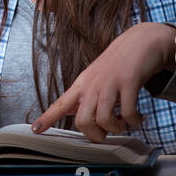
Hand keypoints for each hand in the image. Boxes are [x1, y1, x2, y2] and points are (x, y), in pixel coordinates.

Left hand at [31, 22, 175, 141]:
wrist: (140, 40)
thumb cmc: (117, 63)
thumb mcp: (95, 77)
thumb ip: (85, 95)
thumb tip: (73, 113)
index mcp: (83, 84)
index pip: (61, 103)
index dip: (48, 117)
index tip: (35, 130)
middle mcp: (93, 84)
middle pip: (82, 121)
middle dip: (95, 136)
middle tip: (106, 133)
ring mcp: (110, 82)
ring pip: (104, 120)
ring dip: (116, 129)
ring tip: (123, 123)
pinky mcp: (129, 81)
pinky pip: (129, 113)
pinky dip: (134, 122)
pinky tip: (138, 117)